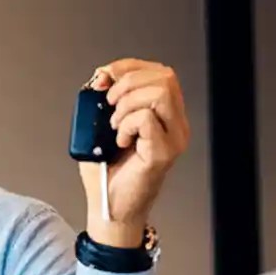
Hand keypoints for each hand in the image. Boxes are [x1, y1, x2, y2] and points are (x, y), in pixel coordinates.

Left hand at [79, 59, 189, 245]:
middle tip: (109, 107)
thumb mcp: (100, 127)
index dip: (128, 66)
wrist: (109, 208)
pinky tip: (120, 142)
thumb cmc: (106, 172)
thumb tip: (100, 77)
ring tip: (116, 127)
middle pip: (164, 77)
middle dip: (127, 84)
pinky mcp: (163, 153)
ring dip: (127, 105)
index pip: (159, 72)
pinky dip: (126, 125)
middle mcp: (176, 125)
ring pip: (160, 93)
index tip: (104, 78)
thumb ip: (103, 102)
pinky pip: (147, 120)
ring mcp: (174, 139)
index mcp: (164, 114)